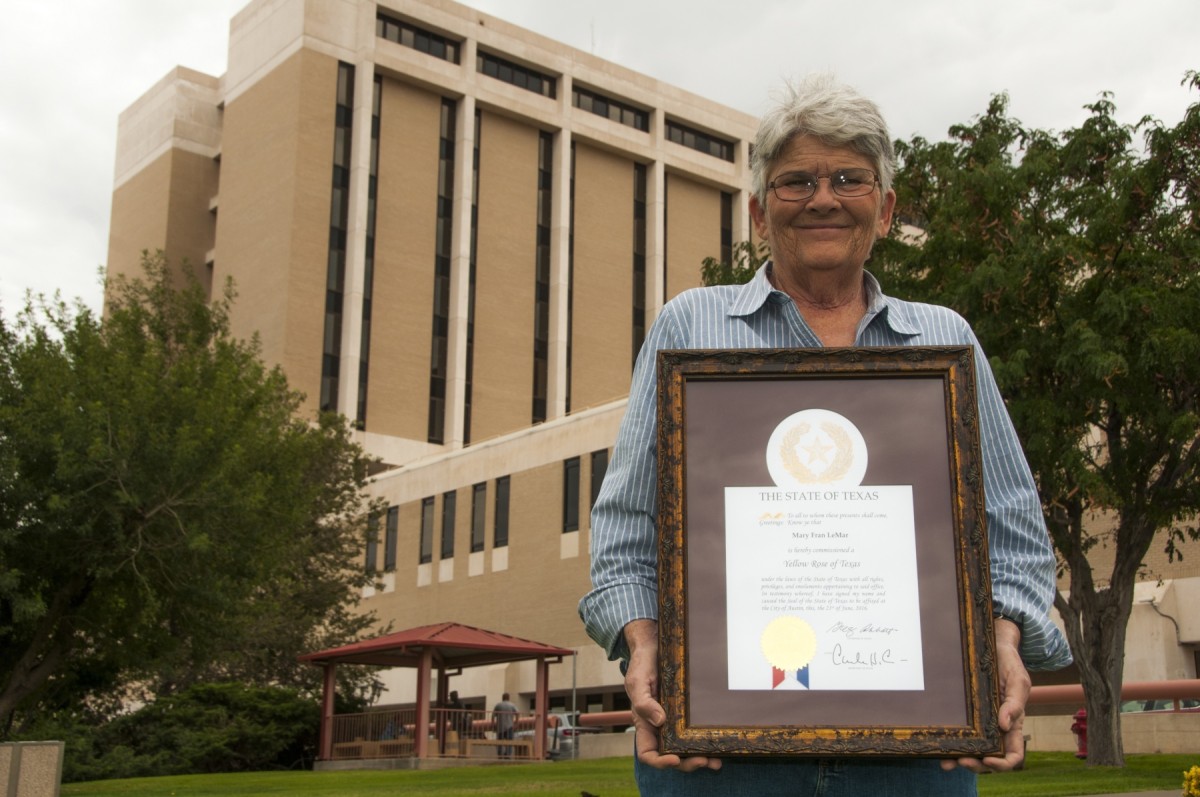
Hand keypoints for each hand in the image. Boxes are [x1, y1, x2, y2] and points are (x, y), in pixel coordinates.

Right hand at [623, 619, 721, 771]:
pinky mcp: (688, 712)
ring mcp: (675, 720)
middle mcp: (660, 726)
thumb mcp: (637, 681)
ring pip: (686, 748)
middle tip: (704, 761)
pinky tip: (719, 744)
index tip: (674, 759)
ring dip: (700, 758)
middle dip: (687, 763)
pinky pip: (696, 732)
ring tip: (716, 761)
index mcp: (644, 723)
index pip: (647, 753)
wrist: (655, 646)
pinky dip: (706, 741)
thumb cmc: (642, 663)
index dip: (660, 762)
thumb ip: (643, 702)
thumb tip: (659, 721)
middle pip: (671, 756)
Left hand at [942, 618, 1028, 772]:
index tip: (988, 760)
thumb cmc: (1009, 664)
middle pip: (989, 758)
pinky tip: (939, 745)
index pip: (1013, 754)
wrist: (993, 645)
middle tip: (961, 761)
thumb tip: (1005, 725)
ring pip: (972, 749)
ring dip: (960, 758)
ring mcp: (980, 722)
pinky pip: (960, 731)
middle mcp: (996, 727)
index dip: (1003, 764)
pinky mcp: (965, 713)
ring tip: (946, 761)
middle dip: (977, 765)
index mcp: (1012, 724)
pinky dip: (951, 742)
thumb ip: (1015, 703)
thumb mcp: (1018, 681)